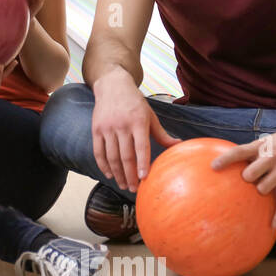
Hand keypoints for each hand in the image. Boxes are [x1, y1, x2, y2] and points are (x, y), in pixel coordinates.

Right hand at [90, 68, 181, 192]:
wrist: (112, 86)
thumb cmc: (135, 103)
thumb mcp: (150, 116)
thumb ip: (162, 134)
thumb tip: (179, 145)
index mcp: (138, 122)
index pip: (141, 147)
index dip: (142, 163)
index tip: (144, 178)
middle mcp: (121, 125)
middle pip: (125, 156)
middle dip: (130, 174)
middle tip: (133, 189)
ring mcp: (107, 128)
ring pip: (111, 156)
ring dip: (117, 173)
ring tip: (123, 185)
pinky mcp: (96, 129)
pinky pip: (98, 151)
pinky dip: (103, 165)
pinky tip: (109, 174)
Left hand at [211, 127, 275, 229]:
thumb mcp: (265, 143)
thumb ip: (250, 153)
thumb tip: (227, 162)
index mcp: (261, 147)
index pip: (239, 152)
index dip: (226, 159)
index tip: (213, 166)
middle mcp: (271, 158)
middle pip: (250, 174)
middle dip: (246, 179)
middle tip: (248, 179)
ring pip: (263, 189)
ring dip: (261, 190)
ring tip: (264, 186)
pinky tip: (273, 225)